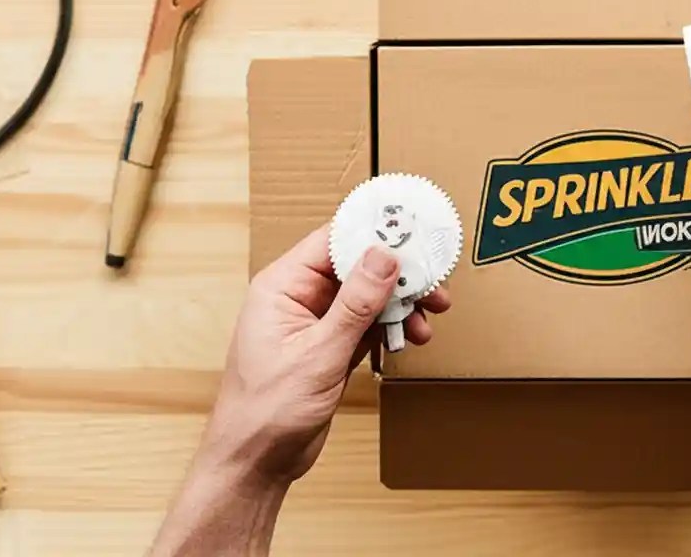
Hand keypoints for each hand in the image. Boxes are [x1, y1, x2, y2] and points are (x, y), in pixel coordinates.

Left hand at [197, 226, 449, 485]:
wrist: (256, 462)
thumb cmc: (265, 411)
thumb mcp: (318, 354)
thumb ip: (354, 305)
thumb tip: (383, 257)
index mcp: (283, 287)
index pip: (332, 240)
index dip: (372, 231)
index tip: (411, 229)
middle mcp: (300, 298)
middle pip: (357, 265)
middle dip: (397, 272)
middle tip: (434, 279)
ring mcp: (317, 323)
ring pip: (369, 295)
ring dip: (401, 303)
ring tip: (430, 314)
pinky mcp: (332, 346)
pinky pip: (369, 322)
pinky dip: (393, 326)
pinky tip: (411, 335)